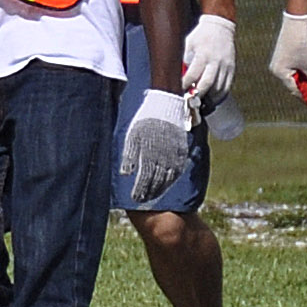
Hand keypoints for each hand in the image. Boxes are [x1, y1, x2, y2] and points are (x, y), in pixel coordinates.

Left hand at [120, 88, 195, 202]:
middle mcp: (162, 158)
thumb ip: (129, 156)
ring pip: (167, 179)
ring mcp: (174, 156)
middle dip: (149, 193)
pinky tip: (166, 184)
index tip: (134, 199)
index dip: (140, 190)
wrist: (166, 105)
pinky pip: (177, 171)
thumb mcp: (132, 136)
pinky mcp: (182, 152)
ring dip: (160, 189)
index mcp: (149, 154)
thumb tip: (125, 174)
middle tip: (143, 201)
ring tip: (153, 196)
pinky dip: (171, 180)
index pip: (144, 179)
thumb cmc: (145, 120)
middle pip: (156, 182)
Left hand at [178, 13, 237, 103]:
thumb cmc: (201, 36)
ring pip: (218, 89)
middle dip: (197, 95)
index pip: (193, 74)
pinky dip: (219, 97)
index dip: (185, 85)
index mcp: (203, 54)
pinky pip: (226, 88)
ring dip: (209, 99)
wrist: (220, 27)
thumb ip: (184, 59)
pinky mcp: (232, 70)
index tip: (179, 92)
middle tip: (190, 102)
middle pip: (207, 84)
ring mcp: (225, 66)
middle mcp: (216, 61)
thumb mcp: (188, 43)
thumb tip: (176, 76)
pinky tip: (211, 101)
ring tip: (200, 104)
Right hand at [271, 11, 306, 106]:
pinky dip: (306, 70)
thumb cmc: (301, 44)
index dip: (306, 96)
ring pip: (296, 75)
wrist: (297, 21)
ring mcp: (281, 60)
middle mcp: (278, 68)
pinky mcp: (286, 54)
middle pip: (294, 83)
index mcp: (280, 72)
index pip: (294, 89)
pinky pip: (296, 67)